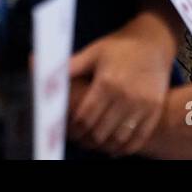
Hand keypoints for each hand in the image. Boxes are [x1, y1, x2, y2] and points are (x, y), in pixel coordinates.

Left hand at [67, 22, 172, 154]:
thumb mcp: (93, 52)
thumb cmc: (119, 47)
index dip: (73, 128)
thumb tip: (36, 64)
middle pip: (99, 132)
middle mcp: (126, 97)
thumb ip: (70, 66)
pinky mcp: (154, 111)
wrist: (154, 42)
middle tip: (78, 138)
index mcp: (107, 83)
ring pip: (118, 139)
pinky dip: (124, 148)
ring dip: (103, 146)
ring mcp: (142, 106)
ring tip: (93, 142)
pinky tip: (113, 147)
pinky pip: (138, 139)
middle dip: (85, 139)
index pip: (85, 117)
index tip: (67, 130)